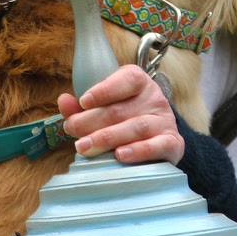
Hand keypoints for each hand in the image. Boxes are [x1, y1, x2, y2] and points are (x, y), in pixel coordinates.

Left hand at [59, 65, 183, 164]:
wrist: (159, 140)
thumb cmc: (125, 120)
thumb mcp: (105, 107)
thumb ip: (83, 107)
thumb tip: (64, 101)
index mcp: (138, 82)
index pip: (126, 79)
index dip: (104, 90)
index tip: (83, 102)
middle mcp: (154, 98)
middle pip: (122, 109)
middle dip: (92, 120)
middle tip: (72, 130)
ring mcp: (165, 121)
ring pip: (136, 127)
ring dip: (108, 137)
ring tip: (86, 146)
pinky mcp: (172, 143)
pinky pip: (157, 146)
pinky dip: (138, 151)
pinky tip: (120, 155)